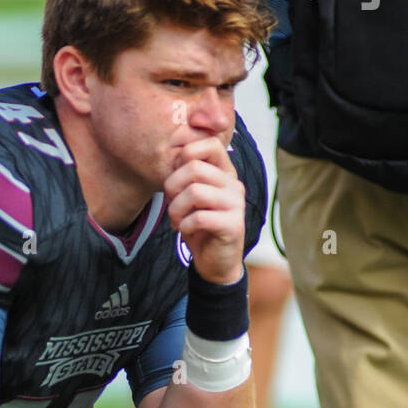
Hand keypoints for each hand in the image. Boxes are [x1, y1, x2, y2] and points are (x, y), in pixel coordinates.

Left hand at [164, 136, 244, 285]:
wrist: (216, 263)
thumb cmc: (201, 227)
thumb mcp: (191, 196)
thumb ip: (187, 175)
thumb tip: (173, 157)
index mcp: (225, 172)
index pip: (210, 144)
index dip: (185, 155)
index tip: (176, 178)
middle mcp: (233, 184)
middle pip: (195, 167)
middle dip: (172, 186)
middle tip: (171, 204)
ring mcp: (236, 204)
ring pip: (194, 191)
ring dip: (176, 208)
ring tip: (176, 220)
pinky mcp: (232, 225)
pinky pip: (198, 217)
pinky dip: (184, 225)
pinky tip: (184, 230)